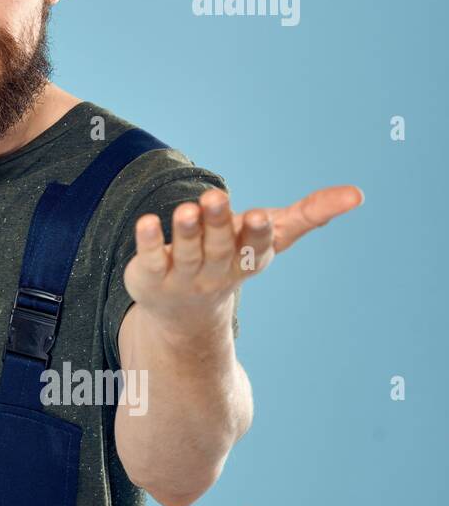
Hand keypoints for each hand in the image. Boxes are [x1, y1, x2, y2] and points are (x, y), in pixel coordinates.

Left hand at [123, 184, 364, 348]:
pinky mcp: (149, 274)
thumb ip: (309, 215)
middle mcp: (214, 270)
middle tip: (215, 196)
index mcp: (245, 260)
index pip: (253, 248)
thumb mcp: (269, 238)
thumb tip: (358, 194)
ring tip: (186, 208)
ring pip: (183, 252)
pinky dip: (147, 241)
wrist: (184, 312)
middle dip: (217, 222)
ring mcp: (181, 275)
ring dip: (185, 230)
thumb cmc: (233, 259)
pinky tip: (146, 222)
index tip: (258, 214)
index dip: (255, 233)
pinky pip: (147, 258)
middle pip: (216, 246)